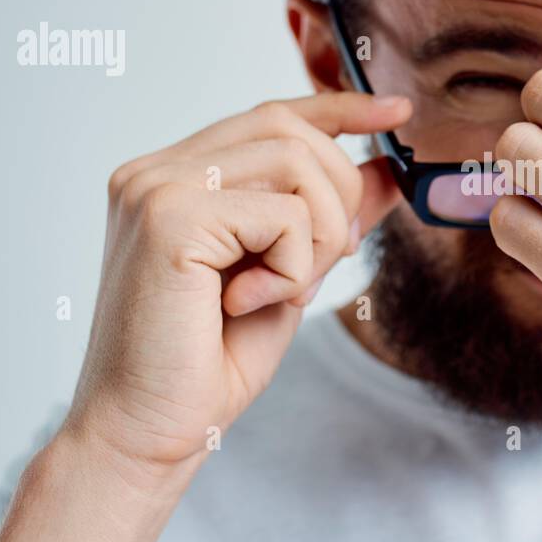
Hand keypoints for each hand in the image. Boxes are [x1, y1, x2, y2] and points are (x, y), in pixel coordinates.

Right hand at [67, 92, 411, 479]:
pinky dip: (293, 266)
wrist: (145, 433)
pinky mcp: (168, 215)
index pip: (270, 116)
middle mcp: (156, 171)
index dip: (338, 109)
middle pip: (289, 129)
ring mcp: (156, 187)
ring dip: (317, 237)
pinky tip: (247, 304)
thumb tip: (387, 172)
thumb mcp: (289, 276)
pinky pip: (284, 214)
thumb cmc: (204, 365)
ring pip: (296, 162)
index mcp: (175, 178)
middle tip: (320, 265)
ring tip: (277, 291)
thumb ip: (328, 220)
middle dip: (337, 193)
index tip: (396, 111)